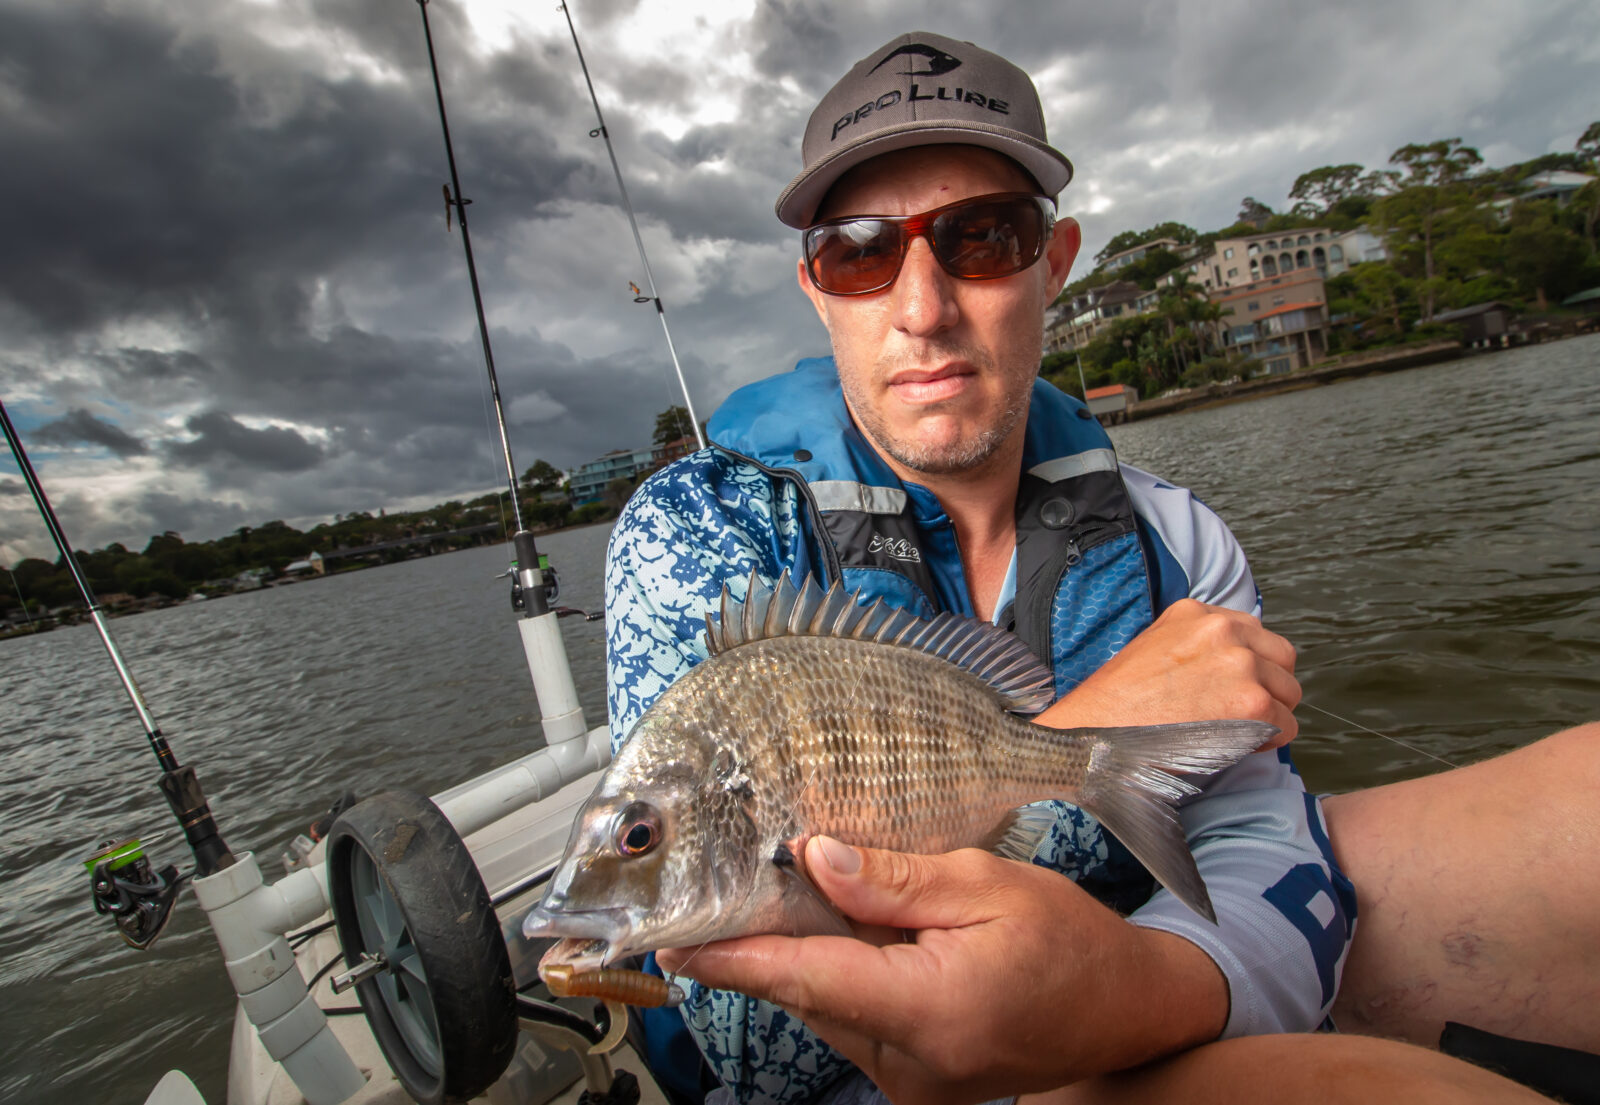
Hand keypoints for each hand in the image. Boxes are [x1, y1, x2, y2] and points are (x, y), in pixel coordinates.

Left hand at [657, 837, 1227, 1104]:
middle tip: (734, 881)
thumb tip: (812, 858)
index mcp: (931, 1012)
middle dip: (768, 937)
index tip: (670, 942)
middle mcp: (911, 1065)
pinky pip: (851, 1022)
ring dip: (804, 955)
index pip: (805, 978)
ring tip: (798, 893)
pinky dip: (838, 976)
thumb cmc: (1069, 943)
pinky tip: (848, 932)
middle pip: (807, 991)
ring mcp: (910, 1083)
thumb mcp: (988, 887)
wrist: (1126, 1013)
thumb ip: (893, 878)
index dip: (732, 957)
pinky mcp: (911, 1081)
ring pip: (824, 1007)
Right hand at [1041, 599, 1299, 747]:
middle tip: (1241, 713)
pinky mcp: (1251, 702)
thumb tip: (1228, 669)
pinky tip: (1236, 746)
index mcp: (1197, 613)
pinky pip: (1286, 726)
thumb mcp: (1154, 647)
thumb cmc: (1119, 703)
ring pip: (1289, 693)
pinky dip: (1269, 742)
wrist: (1097, 732)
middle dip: (1269, 687)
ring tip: (1235, 731)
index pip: (1254, 633)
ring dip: (1270, 715)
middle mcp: (1223, 629)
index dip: (1250, 666)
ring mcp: (1240, 663)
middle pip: (1281, 658)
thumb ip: (1195, 646)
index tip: (1233, 688)